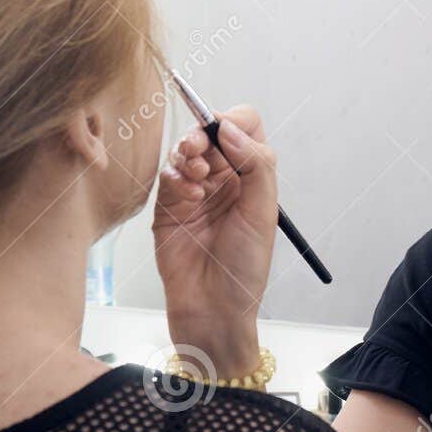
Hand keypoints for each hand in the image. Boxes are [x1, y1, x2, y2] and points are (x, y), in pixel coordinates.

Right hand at [153, 104, 277, 375]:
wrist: (213, 309)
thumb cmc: (245, 268)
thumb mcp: (263, 213)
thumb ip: (255, 164)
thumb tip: (228, 128)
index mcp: (253, 177)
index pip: (245, 127)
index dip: (232, 122)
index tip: (222, 131)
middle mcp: (225, 180)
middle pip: (209, 133)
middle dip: (202, 134)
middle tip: (198, 150)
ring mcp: (195, 191)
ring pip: (185, 151)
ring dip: (188, 156)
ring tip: (197, 178)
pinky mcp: (169, 207)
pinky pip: (168, 176)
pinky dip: (176, 178)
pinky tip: (188, 197)